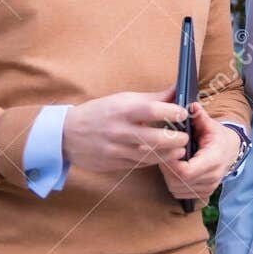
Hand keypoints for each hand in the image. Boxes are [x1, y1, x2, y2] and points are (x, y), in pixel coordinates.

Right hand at [62, 86, 189, 171]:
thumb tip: (178, 89)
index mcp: (123, 110)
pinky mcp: (114, 163)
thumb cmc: (100, 112)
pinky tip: (165, 157)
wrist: (66, 134)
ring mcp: (116, 149)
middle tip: (185, 136)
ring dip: (168, 154)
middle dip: (175, 139)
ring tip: (180, 150)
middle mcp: (119, 130)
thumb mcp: (123, 99)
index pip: (152, 110)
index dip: (172, 111)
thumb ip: (153, 98)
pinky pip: (139, 164)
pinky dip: (154, 161)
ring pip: (149, 155)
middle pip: (154, 138)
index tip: (183, 113)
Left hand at [160, 104, 240, 206]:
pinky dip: (173, 183)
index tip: (167, 151)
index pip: (185, 172)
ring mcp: (208, 187)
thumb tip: (191, 105)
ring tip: (168, 160)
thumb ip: (199, 117)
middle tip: (162, 154)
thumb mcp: (210, 125)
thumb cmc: (218, 137)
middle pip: (178, 181)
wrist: (231, 151)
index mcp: (214, 160)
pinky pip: (180, 193)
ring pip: (176, 189)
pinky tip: (174, 170)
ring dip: (168, 176)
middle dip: (166, 168)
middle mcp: (212, 177)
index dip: (170, 163)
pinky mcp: (203, 193)